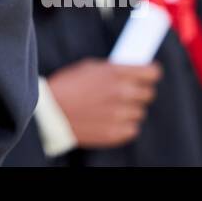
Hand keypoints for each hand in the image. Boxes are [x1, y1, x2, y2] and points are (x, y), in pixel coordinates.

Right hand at [47, 58, 162, 148]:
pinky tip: (110, 120)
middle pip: (149, 94)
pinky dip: (124, 125)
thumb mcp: (89, 67)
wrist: (49, 113)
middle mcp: (121, 93)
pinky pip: (132, 129)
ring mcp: (119, 114)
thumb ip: (114, 70)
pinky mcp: (115, 133)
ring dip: (129, 110)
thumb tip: (132, 73)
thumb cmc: (67, 86)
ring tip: (111, 108)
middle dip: (140, 92)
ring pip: (140, 112)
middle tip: (128, 92)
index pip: (152, 73)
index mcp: (115, 73)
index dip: (151, 73)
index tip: (149, 74)